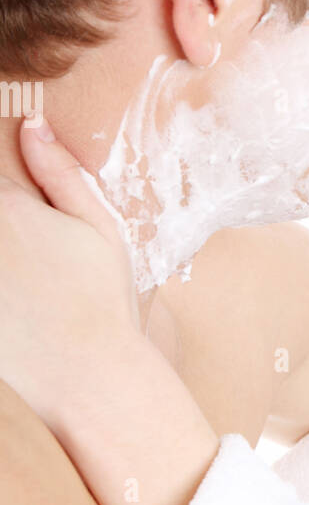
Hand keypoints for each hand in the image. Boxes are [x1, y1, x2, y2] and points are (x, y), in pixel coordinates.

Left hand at [0, 119, 139, 432]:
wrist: (88, 378)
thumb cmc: (102, 302)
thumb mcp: (100, 229)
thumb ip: (61, 174)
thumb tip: (32, 125)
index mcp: (7, 209)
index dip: (3, 188)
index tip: (18, 215)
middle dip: (4, 227)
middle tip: (27, 253)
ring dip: (2, 261)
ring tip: (22, 278)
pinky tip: (14, 303)